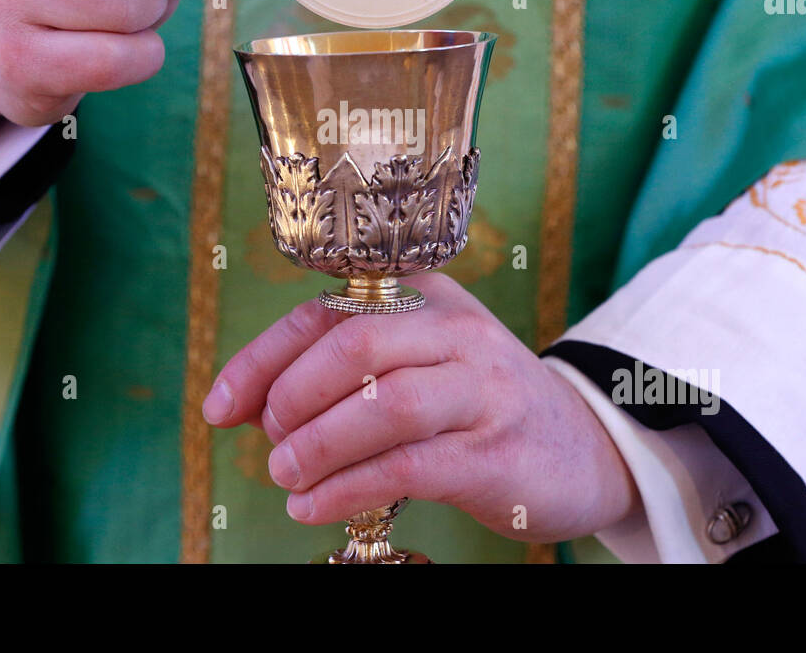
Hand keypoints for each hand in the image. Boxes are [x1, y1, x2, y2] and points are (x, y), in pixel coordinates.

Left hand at [203, 274, 639, 542]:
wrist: (586, 447)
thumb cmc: (478, 406)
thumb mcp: (418, 368)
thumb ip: (341, 376)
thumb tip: (243, 405)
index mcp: (428, 300)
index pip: (328, 312)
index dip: (262, 359)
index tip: (219, 406)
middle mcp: (458, 333)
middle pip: (355, 344)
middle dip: (292, 394)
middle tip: (269, 437)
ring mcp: (482, 390)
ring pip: (383, 403)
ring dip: (316, 445)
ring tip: (284, 477)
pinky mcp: (495, 452)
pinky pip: (408, 465)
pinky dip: (347, 487)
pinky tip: (314, 506)